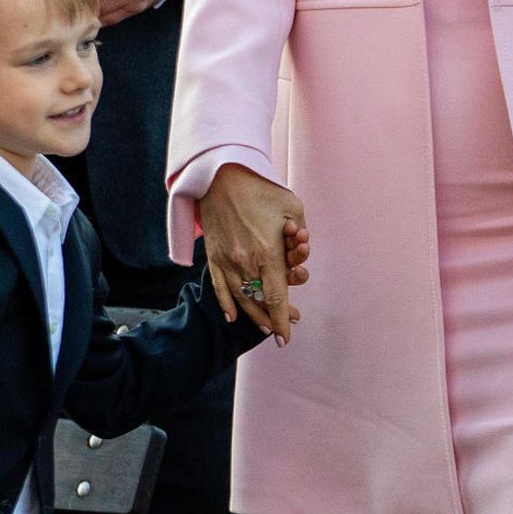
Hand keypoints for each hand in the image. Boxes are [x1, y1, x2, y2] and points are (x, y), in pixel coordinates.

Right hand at [199, 162, 307, 344]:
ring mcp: (226, 260)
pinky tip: (233, 317)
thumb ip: (299, 235)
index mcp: (267, 251)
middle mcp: (245, 261)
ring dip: (253, 315)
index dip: (283, 319)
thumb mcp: (293, 207)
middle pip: (259, 302)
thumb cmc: (262, 189)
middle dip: (273, 319)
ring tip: (264, 325)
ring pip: (240, 298)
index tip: (286, 337)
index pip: (277, 297)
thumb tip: (297, 255)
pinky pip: (219, 287)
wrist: (222, 175)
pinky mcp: (213, 255)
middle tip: (284, 327)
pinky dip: (227, 304)